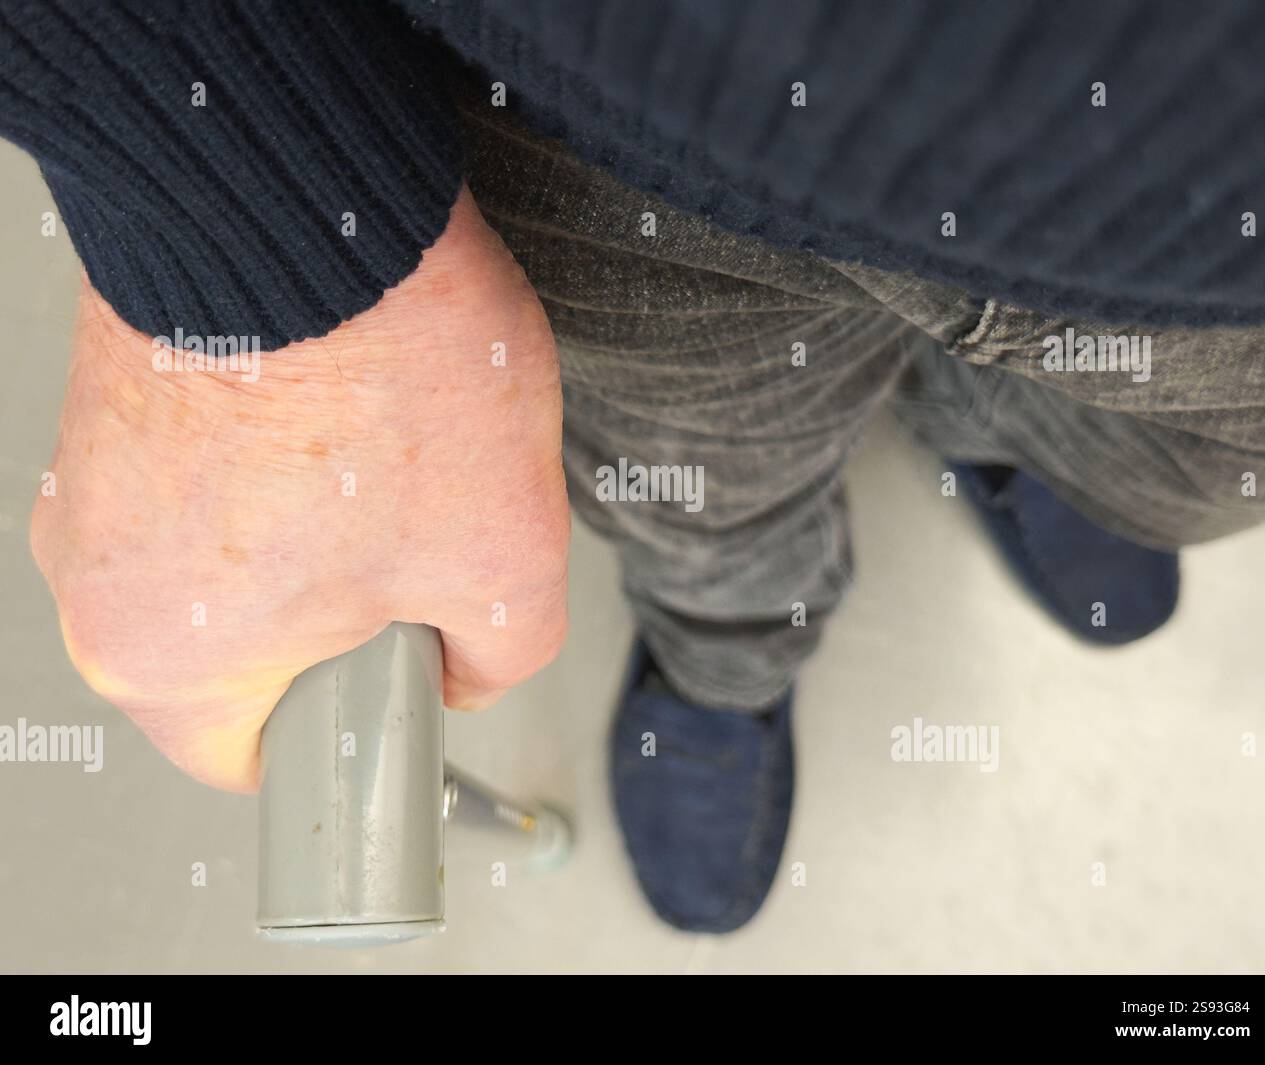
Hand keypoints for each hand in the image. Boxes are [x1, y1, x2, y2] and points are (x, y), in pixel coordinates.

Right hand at [29, 186, 568, 792]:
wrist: (311, 188)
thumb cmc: (385, 367)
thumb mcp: (504, 560)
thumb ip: (497, 663)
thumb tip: (466, 673)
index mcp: (164, 657)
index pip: (252, 760)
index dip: (345, 732)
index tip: (385, 695)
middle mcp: (96, 576)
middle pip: (247, 654)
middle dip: (342, 618)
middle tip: (407, 545)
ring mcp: (92, 479)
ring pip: (231, 558)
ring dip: (314, 529)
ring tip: (377, 455)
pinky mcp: (111, 402)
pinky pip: (206, 475)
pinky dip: (277, 460)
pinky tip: (339, 407)